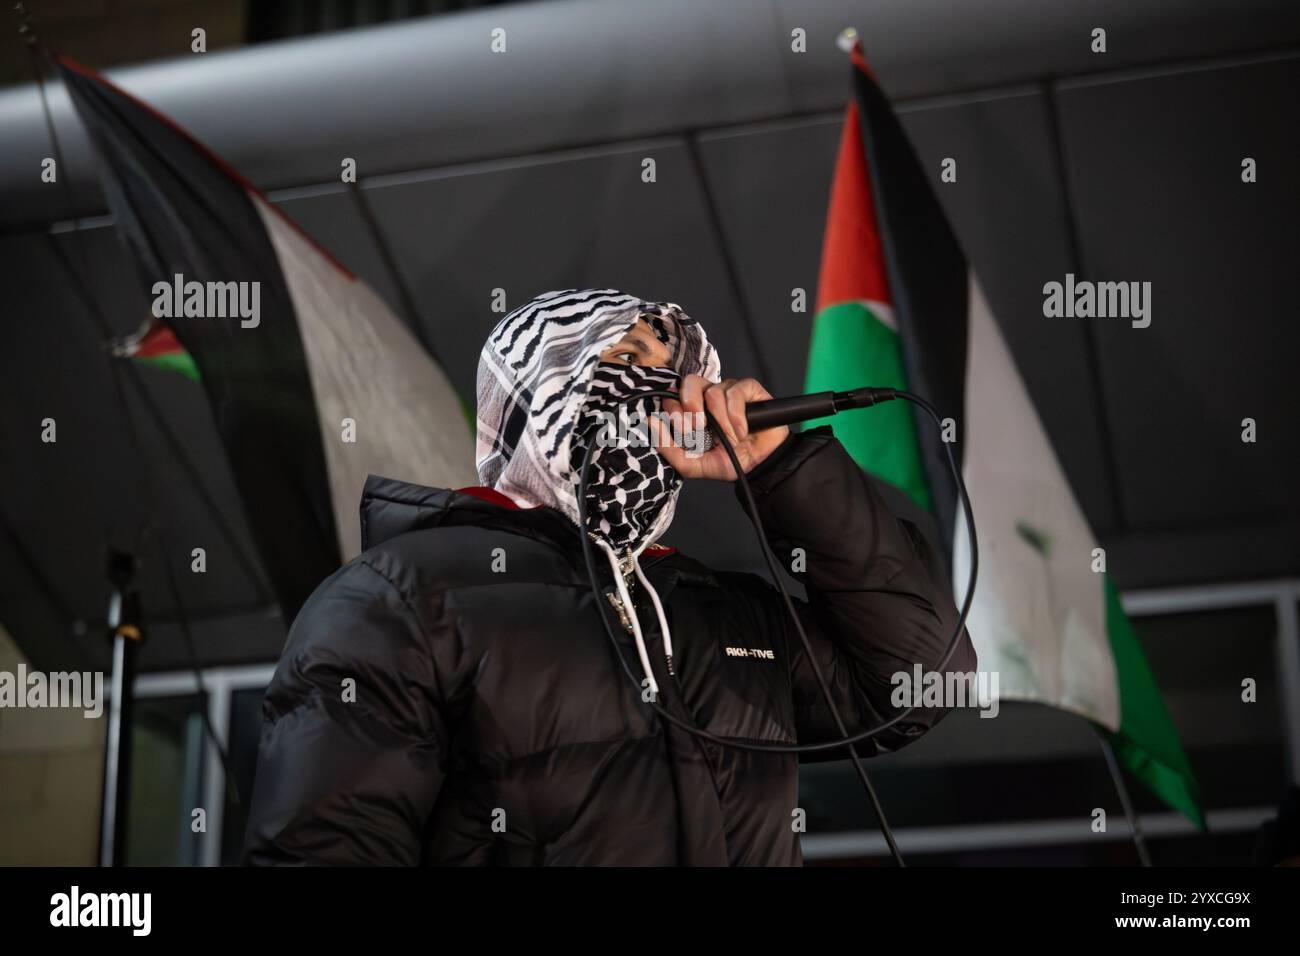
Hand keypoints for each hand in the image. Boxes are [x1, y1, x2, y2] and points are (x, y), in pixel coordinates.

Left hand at [650, 375, 790, 480]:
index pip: (675, 396)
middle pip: (691, 381)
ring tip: (731, 440)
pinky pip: (736, 392)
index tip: (684, 430)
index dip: (675, 409)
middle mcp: (709, 397)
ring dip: (721, 421)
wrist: (761, 466)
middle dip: (690, 403)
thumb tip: (650, 423)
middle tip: (698, 427)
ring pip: (714, 391)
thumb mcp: (694, 464)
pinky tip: (742, 432)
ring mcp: (729, 391)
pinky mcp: (749, 390)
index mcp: (693, 410)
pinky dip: (737, 415)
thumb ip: (670, 449)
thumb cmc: (730, 461)